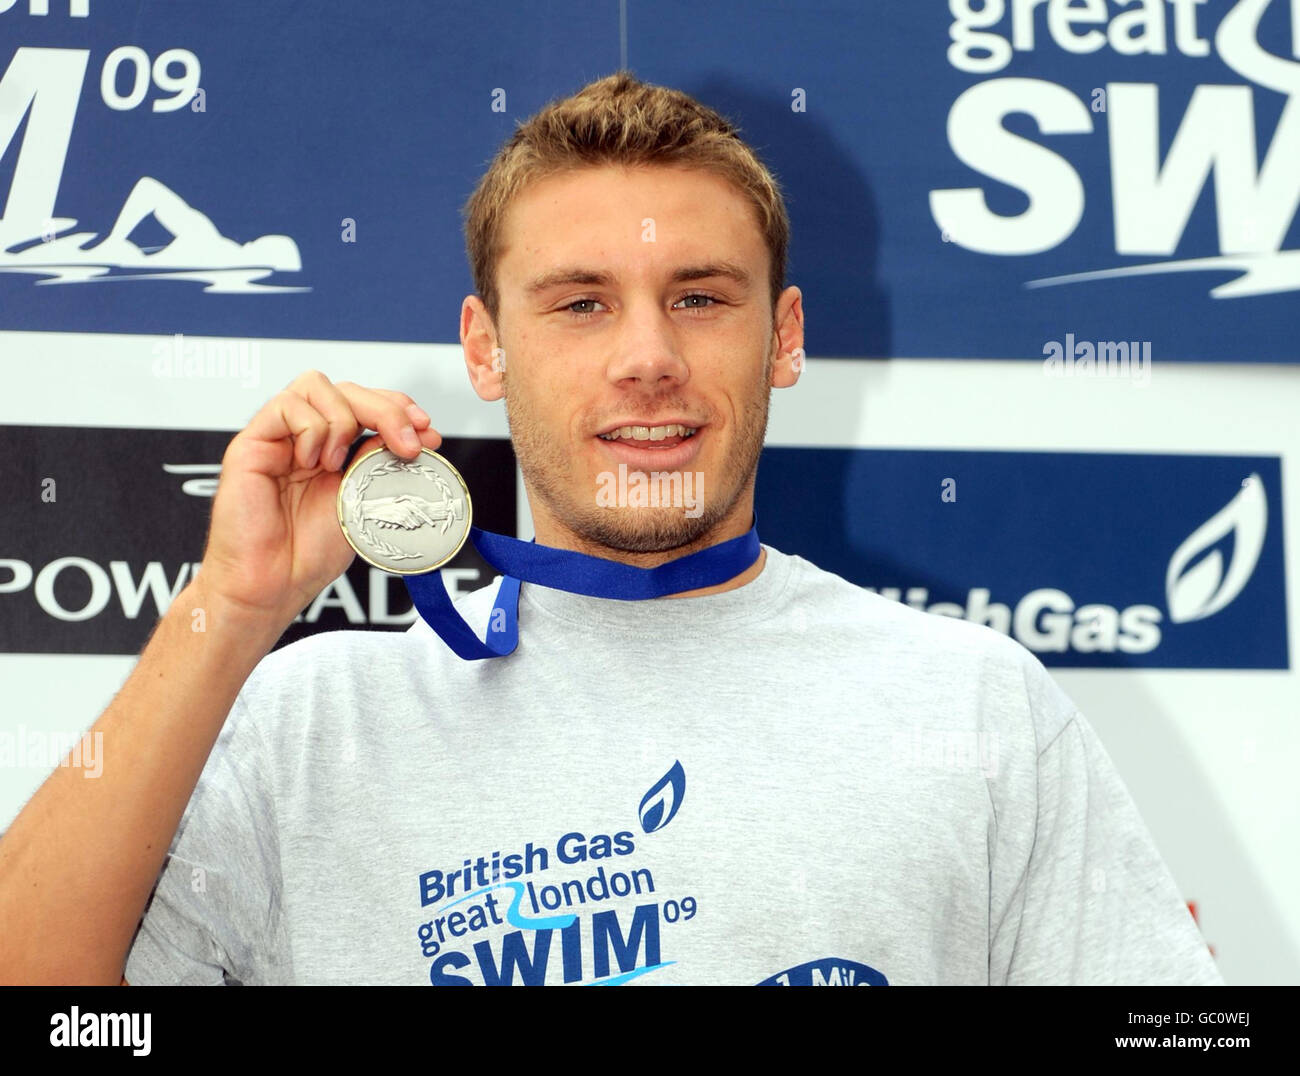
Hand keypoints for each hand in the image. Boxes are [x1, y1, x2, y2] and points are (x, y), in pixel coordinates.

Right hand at [197, 370, 441, 624]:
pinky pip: (285, 406)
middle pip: (348, 389)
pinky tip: (311, 463)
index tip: (427, 431)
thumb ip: (380, 462)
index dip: (399, 407)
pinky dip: (310, 429)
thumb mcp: (362, 500)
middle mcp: (307, 437)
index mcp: (335, 449)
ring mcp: (280, 437)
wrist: (273, 584)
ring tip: (337, 464)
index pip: (368, 403)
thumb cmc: (309, 553)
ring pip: (316, 384)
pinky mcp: (252, 442)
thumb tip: (419, 433)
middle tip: (407, 444)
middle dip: (387, 409)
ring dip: (343, 420)